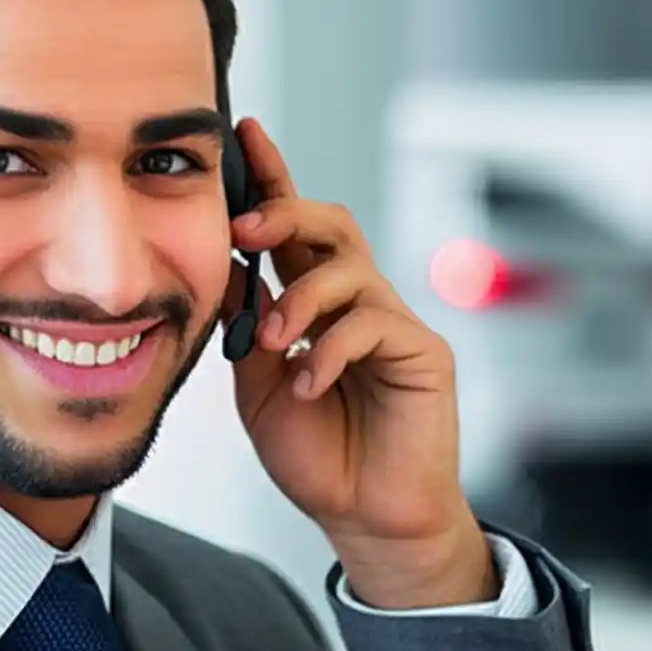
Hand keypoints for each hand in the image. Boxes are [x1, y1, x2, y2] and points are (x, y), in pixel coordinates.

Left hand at [222, 118, 497, 609]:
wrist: (362, 516)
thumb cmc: (315, 452)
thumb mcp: (259, 384)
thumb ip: (249, 326)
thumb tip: (228, 266)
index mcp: (312, 304)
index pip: (292, 229)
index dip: (272, 178)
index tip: (244, 133)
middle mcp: (355, 302)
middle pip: (331, 224)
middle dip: (286, 212)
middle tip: (245, 226)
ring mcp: (393, 323)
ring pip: (350, 267)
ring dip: (301, 299)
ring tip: (275, 343)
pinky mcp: (423, 352)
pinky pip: (373, 323)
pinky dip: (330, 351)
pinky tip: (313, 385)